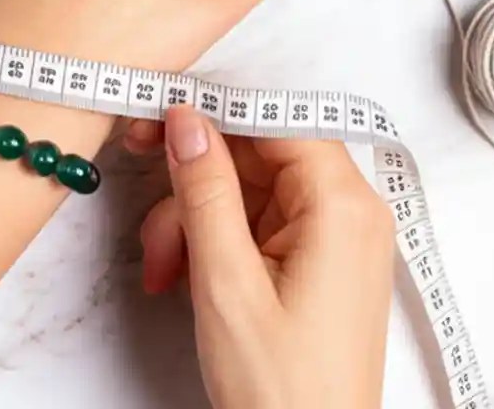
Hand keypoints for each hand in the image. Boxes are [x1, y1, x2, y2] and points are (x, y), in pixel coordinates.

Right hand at [142, 106, 392, 408]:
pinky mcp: (317, 262)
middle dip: (194, 183)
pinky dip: (214, 242)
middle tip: (144, 194)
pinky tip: (183, 275)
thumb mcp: (225, 282)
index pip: (276, 120)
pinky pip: (256, 225)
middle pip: (258, 156)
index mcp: (342, 206)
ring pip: (248, 192)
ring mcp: (334, 239)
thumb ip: (205, 192)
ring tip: (164, 269)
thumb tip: (188, 121)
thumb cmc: (284, 390)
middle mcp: (349, 212)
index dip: (213, 113)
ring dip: (195, 220)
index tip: (158, 118)